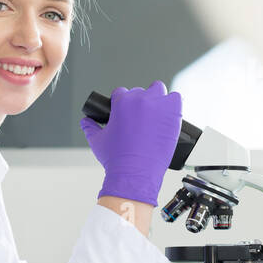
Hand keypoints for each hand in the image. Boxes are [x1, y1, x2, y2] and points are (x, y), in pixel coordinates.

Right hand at [79, 82, 181, 205]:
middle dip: (139, 103)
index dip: (123, 103)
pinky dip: (173, 104)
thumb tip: (86, 122)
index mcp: (121, 102)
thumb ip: (90, 127)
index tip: (127, 114)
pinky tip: (169, 116)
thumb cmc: (116, 159)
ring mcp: (157, 105)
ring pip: (158, 89)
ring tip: (156, 115)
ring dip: (157, 99)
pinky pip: (176, 98)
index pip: (121, 92)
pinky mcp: (173, 113)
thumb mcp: (97, 141)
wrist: (134, 173)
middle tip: (141, 121)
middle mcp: (139, 99)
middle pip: (140, 92)